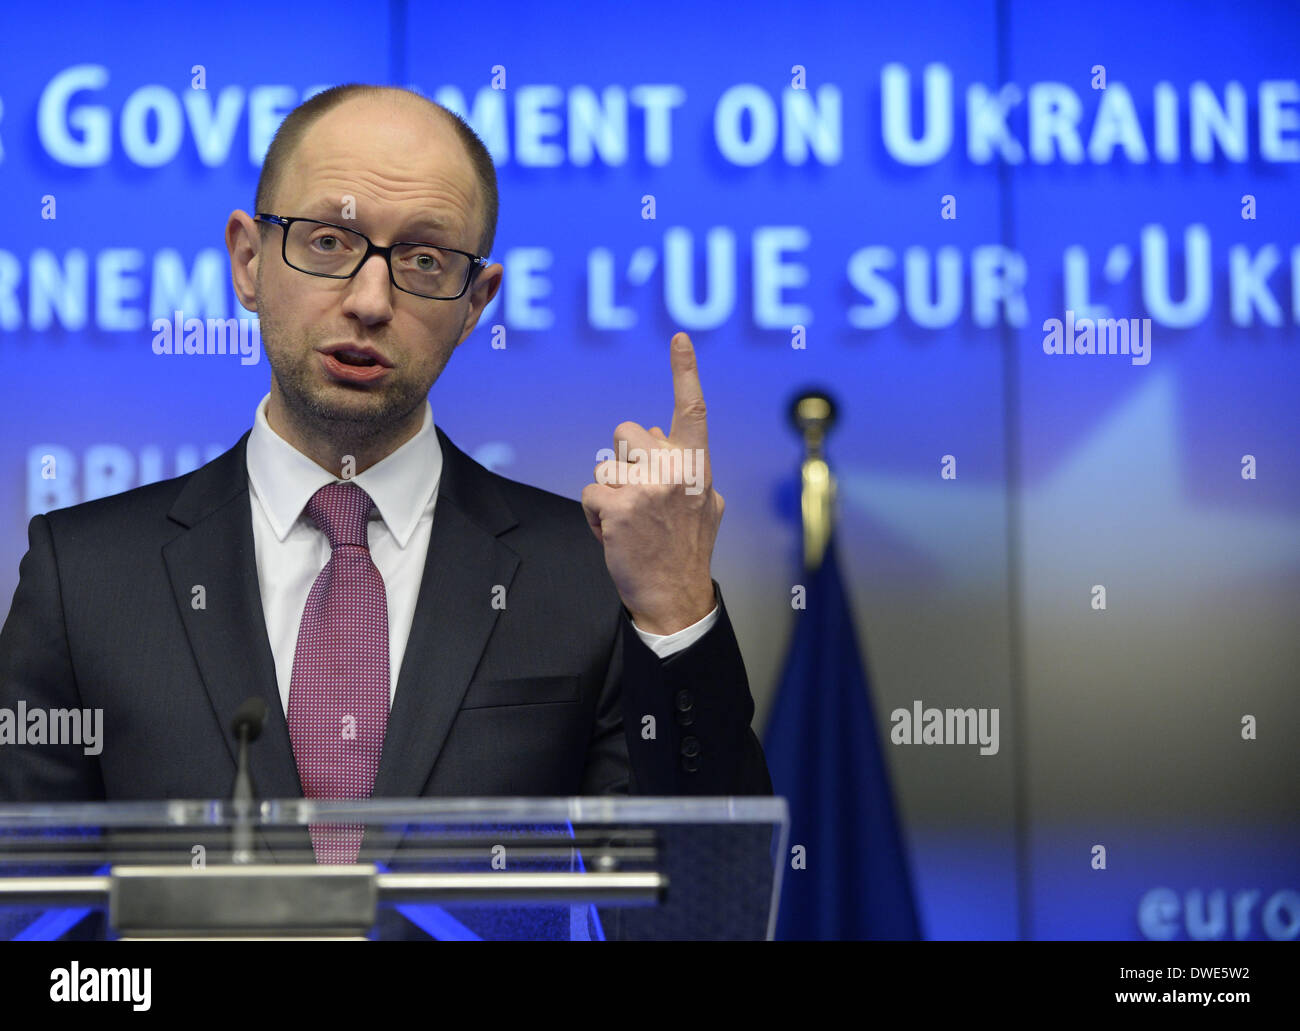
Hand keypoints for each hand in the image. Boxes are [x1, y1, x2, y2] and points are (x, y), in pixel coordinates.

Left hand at [581, 332, 723, 634]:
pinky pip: (591, 491)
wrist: (675, 596)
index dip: (686, 371)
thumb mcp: (702, 503)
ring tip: (631, 522)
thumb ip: (684, 464)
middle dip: (625, 459)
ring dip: (610, 492)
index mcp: (698, 465)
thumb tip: (657, 430)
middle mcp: (676, 469)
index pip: (693, 410)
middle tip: (641, 497)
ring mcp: (648, 487)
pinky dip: (595, 514)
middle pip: (627, 433)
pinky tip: (615, 533)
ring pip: (605, 465)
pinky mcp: (619, 506)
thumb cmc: (685, 548)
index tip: (680, 339)